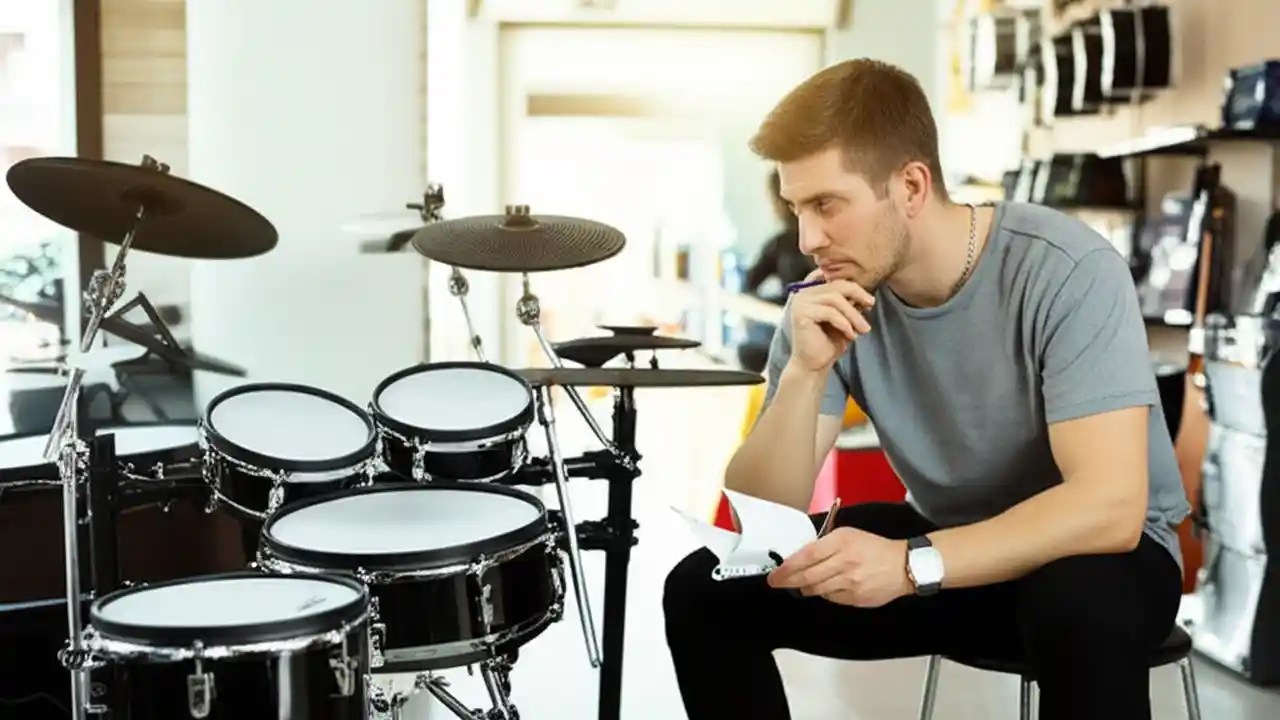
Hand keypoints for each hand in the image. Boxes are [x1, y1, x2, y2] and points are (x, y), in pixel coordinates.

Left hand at [767, 527, 913, 607]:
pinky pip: (832, 598)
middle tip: (776, 583)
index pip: (807, 555)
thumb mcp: (848, 534)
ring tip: (798, 584)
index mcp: (841, 542)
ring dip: (804, 588)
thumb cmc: (875, 547)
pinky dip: (824, 593)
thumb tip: (801, 556)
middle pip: (808, 575)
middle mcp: (845, 562)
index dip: (788, 566)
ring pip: (817, 589)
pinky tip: (823, 588)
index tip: (776, 573)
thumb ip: (825, 543)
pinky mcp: (856, 598)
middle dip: (787, 581)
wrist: (904, 565)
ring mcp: (851, 582)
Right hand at [788, 270, 874, 371]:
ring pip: (835, 299)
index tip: (868, 299)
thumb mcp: (845, 318)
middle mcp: (803, 293)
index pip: (834, 277)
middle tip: (871, 306)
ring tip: (864, 328)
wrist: (814, 365)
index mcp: (811, 290)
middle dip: (858, 295)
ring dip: (853, 314)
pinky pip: (830, 313)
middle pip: (836, 285)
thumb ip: (850, 303)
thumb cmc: (829, 341)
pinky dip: (844, 323)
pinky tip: (851, 335)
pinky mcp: (801, 314)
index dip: (853, 284)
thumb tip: (867, 295)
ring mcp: (800, 303)